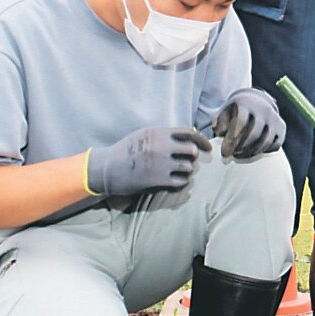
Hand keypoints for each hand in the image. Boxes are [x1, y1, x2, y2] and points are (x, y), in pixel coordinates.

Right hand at [86, 127, 211, 195]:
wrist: (106, 169)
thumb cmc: (126, 151)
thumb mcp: (143, 135)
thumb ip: (164, 135)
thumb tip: (189, 135)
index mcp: (157, 133)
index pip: (188, 133)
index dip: (201, 140)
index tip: (207, 148)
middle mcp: (161, 146)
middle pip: (191, 150)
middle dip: (191, 157)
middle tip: (185, 161)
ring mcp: (160, 164)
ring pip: (188, 167)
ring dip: (185, 170)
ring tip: (175, 172)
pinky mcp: (158, 180)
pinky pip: (182, 181)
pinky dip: (180, 182)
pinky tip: (172, 181)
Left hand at [213, 88, 285, 158]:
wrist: (255, 100)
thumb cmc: (236, 110)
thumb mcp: (224, 111)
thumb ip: (219, 122)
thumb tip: (221, 133)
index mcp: (246, 103)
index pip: (241, 122)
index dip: (232, 140)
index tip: (225, 153)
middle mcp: (263, 109)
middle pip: (255, 133)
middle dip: (242, 148)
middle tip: (232, 155)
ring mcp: (274, 119)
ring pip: (266, 141)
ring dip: (252, 152)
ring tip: (240, 155)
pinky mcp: (281, 127)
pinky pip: (275, 145)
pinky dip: (264, 151)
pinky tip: (254, 152)